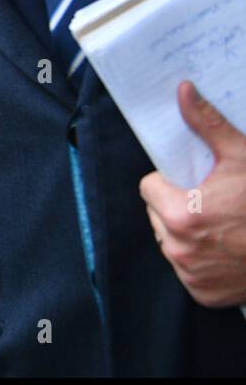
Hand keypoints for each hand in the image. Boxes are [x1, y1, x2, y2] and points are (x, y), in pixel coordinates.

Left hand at [139, 82, 245, 308]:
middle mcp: (177, 249)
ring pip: (170, 241)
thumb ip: (208, 124)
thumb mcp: (242, 157)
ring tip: (220, 225)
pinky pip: (188, 269)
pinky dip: (202, 260)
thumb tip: (183, 91)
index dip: (169, 182)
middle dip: (177, 206)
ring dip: (187, 233)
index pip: (149, 188)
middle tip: (210, 202)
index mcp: (178, 215)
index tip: (192, 182)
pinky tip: (226, 249)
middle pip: (157, 215)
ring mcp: (190, 275)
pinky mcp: (203, 294)